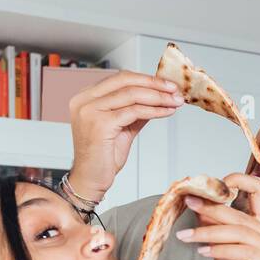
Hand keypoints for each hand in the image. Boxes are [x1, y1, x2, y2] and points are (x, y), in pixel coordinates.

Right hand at [66, 71, 184, 200]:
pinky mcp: (100, 124)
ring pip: (131, 94)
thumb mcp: (123, 127)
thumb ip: (136, 110)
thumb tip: (158, 96)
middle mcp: (84, 100)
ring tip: (175, 101)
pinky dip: (154, 110)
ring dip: (158, 97)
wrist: (91, 180)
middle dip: (154, 83)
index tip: (167, 84)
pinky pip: (134, 112)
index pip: (120, 78)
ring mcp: (90, 111)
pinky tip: (166, 112)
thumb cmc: (103, 157)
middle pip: (125, 81)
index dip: (146, 79)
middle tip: (175, 89)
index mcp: (86, 97)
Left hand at [176, 173, 259, 259]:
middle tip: (189, 204)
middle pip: (240, 214)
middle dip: (211, 209)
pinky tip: (202, 252)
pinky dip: (220, 250)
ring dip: (209, 233)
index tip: (214, 184)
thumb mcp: (221, 249)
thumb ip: (214, 229)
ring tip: (186, 237)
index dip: (239, 180)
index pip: (258, 191)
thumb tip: (199, 206)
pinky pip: (243, 252)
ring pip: (239, 233)